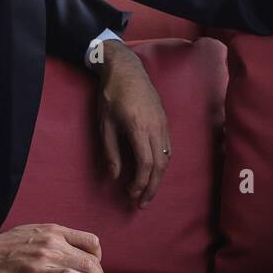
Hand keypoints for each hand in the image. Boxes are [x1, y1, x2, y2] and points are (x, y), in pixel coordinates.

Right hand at [0, 223, 111, 272]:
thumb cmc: (0, 247)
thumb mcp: (30, 234)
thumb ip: (47, 240)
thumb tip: (59, 252)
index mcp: (53, 231)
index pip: (90, 240)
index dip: (98, 256)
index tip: (96, 270)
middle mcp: (54, 240)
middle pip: (91, 256)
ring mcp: (47, 255)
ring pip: (86, 266)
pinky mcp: (38, 272)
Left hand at [93, 40, 171, 207]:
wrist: (127, 70)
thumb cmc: (111, 95)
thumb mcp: (105, 124)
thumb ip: (110, 151)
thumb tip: (115, 176)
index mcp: (139, 128)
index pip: (146, 164)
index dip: (140, 184)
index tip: (130, 195)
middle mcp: (156, 128)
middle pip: (160, 166)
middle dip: (152, 188)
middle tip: (142, 203)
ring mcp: (163, 124)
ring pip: (167, 158)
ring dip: (158, 178)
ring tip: (148, 191)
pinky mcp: (165, 121)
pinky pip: (168, 148)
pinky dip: (162, 164)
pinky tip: (153, 170)